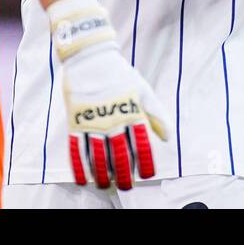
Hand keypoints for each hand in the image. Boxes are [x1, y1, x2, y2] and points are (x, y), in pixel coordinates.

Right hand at [49, 0, 169, 189]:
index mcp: (131, 112)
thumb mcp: (143, 89)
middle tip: (126, 186)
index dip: (145, 162)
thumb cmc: (119, 74)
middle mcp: (113, 120)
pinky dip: (80, 167)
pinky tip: (84, 179)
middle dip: (124, 174)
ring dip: (103, 174)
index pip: (141, 144)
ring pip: (98, 156)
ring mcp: (93, 122)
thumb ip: (156, 113)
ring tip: (106, 185)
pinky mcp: (76, 121)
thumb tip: (167, 137)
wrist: (90, 58)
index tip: (147, 174)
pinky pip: (77, 149)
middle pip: (119, 155)